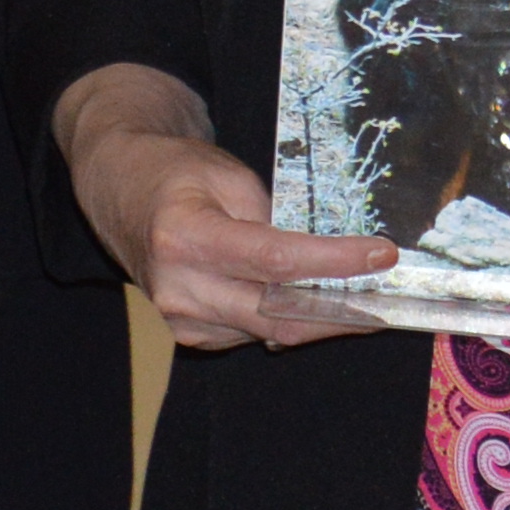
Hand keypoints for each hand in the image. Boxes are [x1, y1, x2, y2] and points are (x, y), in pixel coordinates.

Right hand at [63, 113, 394, 351]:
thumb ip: (276, 220)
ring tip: (359, 298)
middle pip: (277, 313)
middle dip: (341, 310)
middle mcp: (179, 286)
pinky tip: (307, 302)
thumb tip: (331, 256)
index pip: (274, 261)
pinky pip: (253, 334)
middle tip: (388, 299)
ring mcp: (181, 318)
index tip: (380, 254)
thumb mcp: (229, 176)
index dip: (334, 262)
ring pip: (270, 331)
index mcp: (184, 236)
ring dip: (320, 319)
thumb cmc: (177, 174)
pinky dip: (286, 320)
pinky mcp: (189, 335)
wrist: (120, 192)